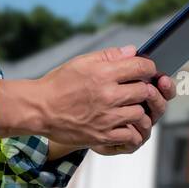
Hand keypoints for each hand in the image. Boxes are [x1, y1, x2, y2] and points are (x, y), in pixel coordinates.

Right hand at [0, 45, 155, 152]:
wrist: (38, 109)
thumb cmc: (58, 84)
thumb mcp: (81, 62)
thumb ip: (109, 56)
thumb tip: (132, 51)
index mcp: (104, 73)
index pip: (142, 67)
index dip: (149, 68)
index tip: (147, 71)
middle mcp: (108, 95)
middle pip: (144, 91)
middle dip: (146, 90)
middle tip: (140, 90)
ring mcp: (106, 117)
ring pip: (140, 114)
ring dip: (140, 111)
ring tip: (132, 108)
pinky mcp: (102, 135)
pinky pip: (130, 136)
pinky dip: (133, 132)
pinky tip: (127, 125)